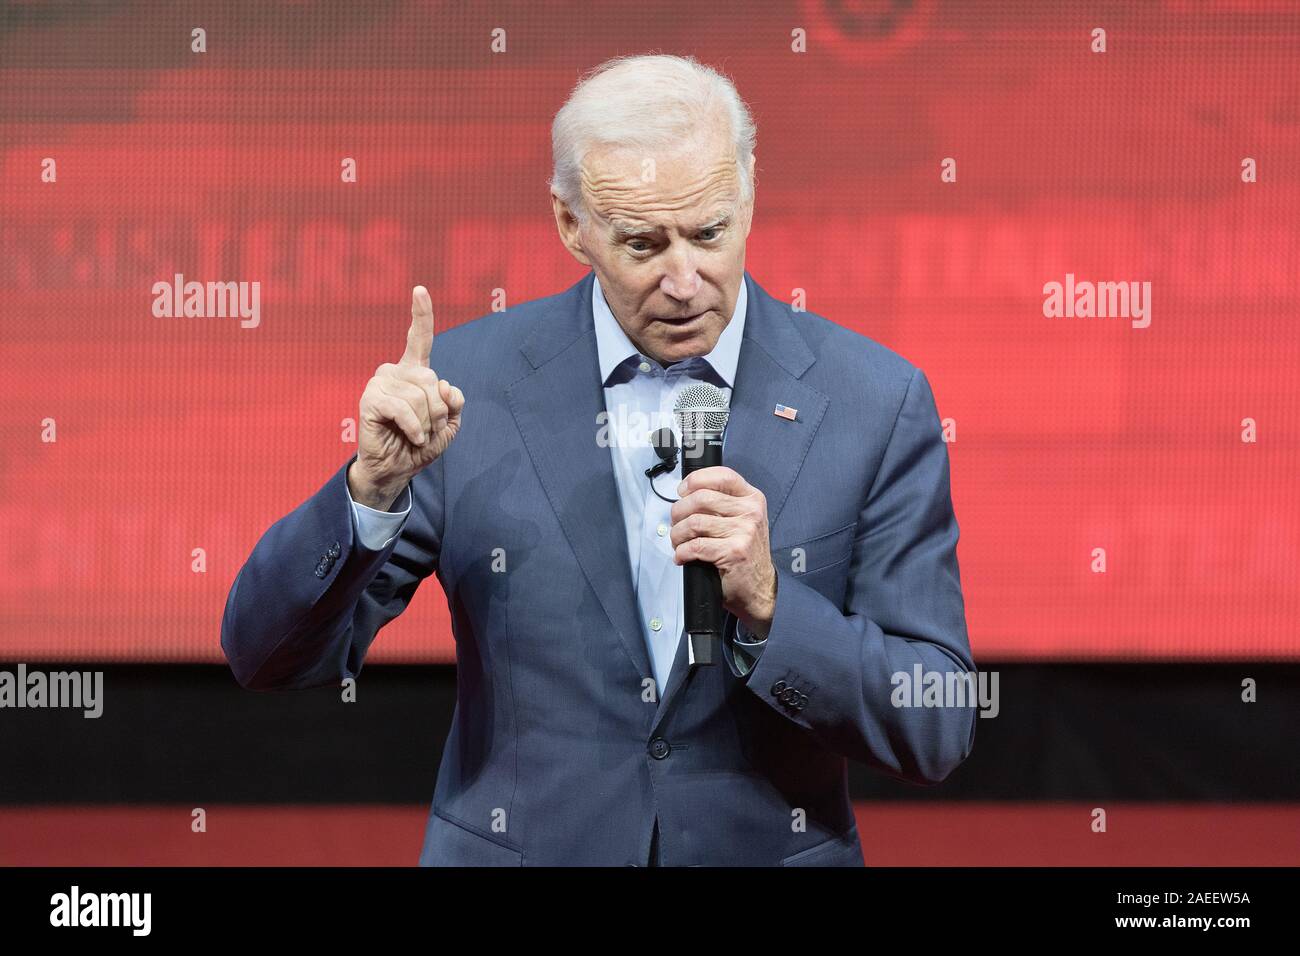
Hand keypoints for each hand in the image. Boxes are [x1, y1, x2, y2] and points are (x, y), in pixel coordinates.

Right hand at [348, 286, 464, 510]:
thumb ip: (453, 402)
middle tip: (428, 429)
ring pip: (421, 397)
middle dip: (439, 411)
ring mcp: (380, 383)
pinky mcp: (370, 400)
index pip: (419, 339)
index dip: (421, 314)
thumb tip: (444, 385)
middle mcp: (394, 372)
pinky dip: (414, 428)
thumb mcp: (448, 424)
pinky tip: (411, 437)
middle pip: (432, 381)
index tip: (420, 289)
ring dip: (427, 424)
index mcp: (413, 372)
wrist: (396, 470)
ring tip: (416, 435)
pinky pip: (404, 408)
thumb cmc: (419, 445)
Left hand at [670, 466, 776, 636]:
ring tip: (678, 543)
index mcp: (752, 498)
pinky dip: (682, 552)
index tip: (682, 491)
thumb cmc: (744, 554)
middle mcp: (751, 511)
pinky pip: (695, 546)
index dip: (695, 480)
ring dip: (677, 535)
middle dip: (678, 511)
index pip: (722, 475)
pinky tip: (683, 557)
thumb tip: (686, 494)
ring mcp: (744, 531)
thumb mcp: (742, 521)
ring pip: (694, 522)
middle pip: (701, 497)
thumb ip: (722, 503)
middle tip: (676, 524)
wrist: (760, 588)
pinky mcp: (734, 552)